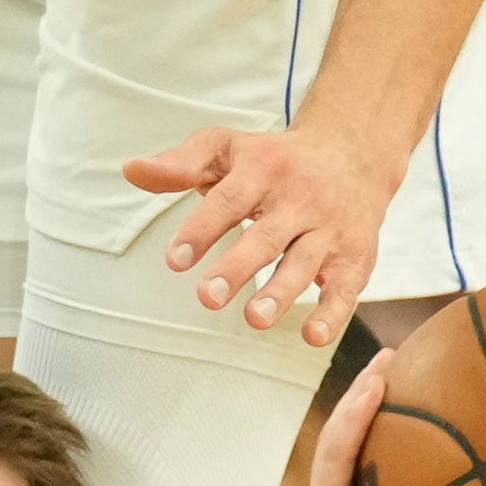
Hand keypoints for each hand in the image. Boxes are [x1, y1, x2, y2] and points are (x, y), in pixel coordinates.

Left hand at [126, 122, 402, 349]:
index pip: (229, 200)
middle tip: (207, 297)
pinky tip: (313, 336)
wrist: (354, 152)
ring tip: (255, 319)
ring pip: (306, 262)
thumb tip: (130, 170)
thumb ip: (180, 164)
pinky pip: (346, 287)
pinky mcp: (354, 257)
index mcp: (264, 169)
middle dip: (238, 267)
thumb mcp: (228, 149)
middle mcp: (300, 198)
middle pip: (267, 235)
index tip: (176, 259)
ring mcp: (329, 229)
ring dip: (282, 292)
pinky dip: (333, 313)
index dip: (202, 229)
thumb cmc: (275, 159)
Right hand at [259, 354, 441, 485]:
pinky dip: (354, 413)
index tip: (425, 420)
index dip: (392, 449)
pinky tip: (375, 381)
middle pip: (358, 451)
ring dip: (363, 396)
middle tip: (407, 369)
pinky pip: (337, 453)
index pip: (373, 484)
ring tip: (388, 357)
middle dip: (376, 409)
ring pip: (344, 441)